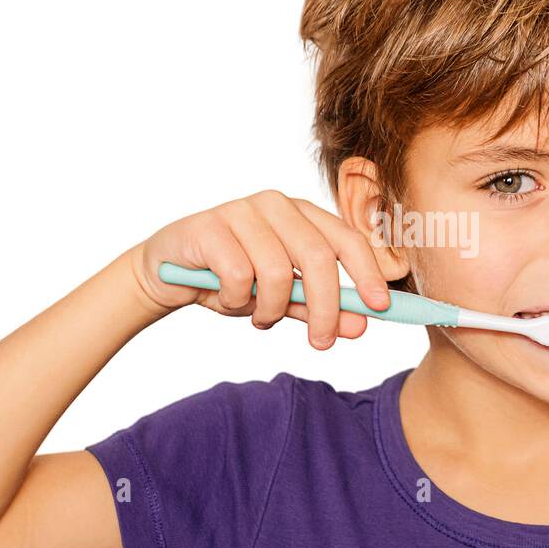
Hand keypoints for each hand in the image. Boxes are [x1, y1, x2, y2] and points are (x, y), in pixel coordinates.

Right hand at [127, 190, 391, 348]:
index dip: (368, 272)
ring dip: (270, 308)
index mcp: (301, 214)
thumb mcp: (281, 299)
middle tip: (322, 342)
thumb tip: (360, 326)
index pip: (346, 239)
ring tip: (259, 317)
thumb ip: (319, 308)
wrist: (167, 275)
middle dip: (326, 307)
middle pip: (318, 257)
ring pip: (277, 271)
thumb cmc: (230, 280)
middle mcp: (276, 205)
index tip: (381, 307)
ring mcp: (241, 211)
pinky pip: (238, 275)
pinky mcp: (209, 226)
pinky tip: (226, 299)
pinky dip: (236, 300)